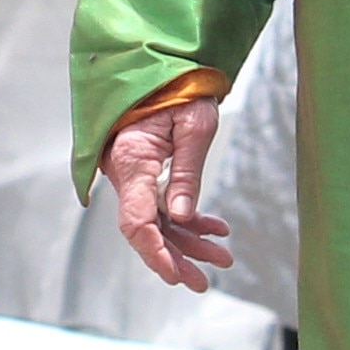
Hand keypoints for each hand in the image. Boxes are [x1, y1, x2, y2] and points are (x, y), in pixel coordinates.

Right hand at [100, 97, 232, 290]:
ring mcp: (135, 174)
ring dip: (188, 242)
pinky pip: (164, 205)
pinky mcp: (147, 172)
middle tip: (203, 282)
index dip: (155, 253)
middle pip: (146, 229)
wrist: (170, 67)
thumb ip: (186, 174)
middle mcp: (127, 172)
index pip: (137, 221)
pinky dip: (189, 220)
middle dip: (175, 258)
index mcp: (132, 161)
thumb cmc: (183, 88)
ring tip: (222, 259)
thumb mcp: (194, 127)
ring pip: (158, 221)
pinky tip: (216, 230)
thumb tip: (182, 218)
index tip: (177, 276)